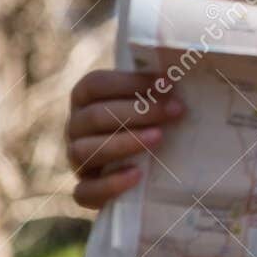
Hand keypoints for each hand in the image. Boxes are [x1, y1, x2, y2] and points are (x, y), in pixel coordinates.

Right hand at [65, 69, 185, 210]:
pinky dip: (111, 184)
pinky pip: (85, 191)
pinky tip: (138, 175)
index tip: (167, 83)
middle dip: (137, 112)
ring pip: (86, 150)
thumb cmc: (150, 121)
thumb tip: (181, 65)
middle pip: (94, 116)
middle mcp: (75, 127)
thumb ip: (157, 85)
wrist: (146, 169)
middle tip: (174, 111)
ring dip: (124, 143)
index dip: (129, 82)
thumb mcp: (149, 100)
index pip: (95, 84)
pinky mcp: (85, 190)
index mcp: (85, 99)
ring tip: (159, 137)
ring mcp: (77, 160)